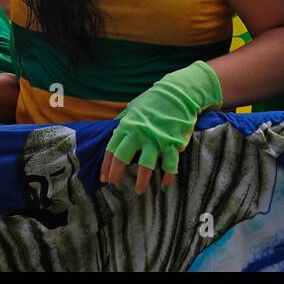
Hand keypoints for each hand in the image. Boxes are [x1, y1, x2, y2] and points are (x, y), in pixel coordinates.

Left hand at [100, 61, 221, 194]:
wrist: (178, 93)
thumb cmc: (155, 100)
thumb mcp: (134, 107)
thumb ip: (124, 119)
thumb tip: (114, 126)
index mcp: (127, 125)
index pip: (111, 148)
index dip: (106, 165)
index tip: (104, 177)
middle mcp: (139, 133)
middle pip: (122, 157)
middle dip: (116, 174)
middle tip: (114, 186)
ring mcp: (156, 139)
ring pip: (145, 165)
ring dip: (141, 180)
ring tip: (139, 191)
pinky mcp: (172, 142)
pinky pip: (170, 163)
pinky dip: (168, 175)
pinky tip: (166, 183)